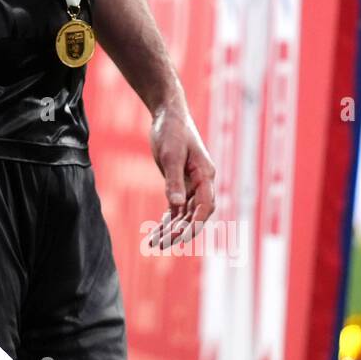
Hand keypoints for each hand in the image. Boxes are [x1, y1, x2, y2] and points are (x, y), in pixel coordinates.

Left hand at [146, 100, 216, 250]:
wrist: (168, 114)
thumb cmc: (172, 131)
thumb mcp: (170, 155)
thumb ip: (173, 180)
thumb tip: (176, 204)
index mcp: (205, 176)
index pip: (205, 206)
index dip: (195, 224)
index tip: (182, 238)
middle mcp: (202, 183)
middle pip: (195, 215)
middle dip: (179, 232)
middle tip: (161, 245)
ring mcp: (191, 184)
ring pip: (184, 214)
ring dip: (171, 229)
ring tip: (154, 244)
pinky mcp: (179, 183)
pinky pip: (176, 207)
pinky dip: (167, 220)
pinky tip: (156, 232)